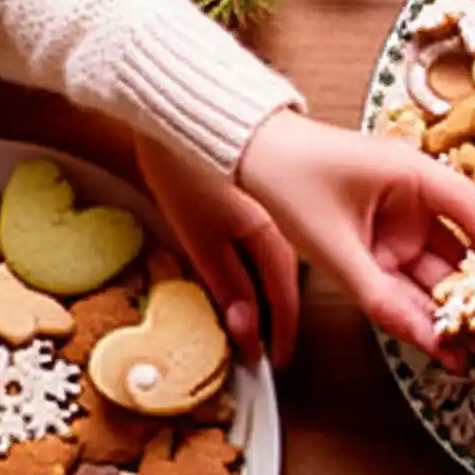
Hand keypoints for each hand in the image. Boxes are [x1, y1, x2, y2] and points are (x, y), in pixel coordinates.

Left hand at [136, 134, 300, 367]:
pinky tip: (259, 281)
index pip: (286, 300)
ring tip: (263, 324)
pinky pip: (279, 246)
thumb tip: (245, 332)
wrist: (183, 110)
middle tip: (270, 352)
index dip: (282, 337)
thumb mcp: (201, 236)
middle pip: (290, 284)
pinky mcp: (267, 199)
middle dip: (282, 321)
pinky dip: (271, 272)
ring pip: (286, 266)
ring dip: (276, 298)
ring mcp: (279, 212)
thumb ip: (228, 286)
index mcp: (275, 236)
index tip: (273, 364)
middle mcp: (287, 226)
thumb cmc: (186, 167)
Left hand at [238, 110, 474, 364]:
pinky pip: (407, 283)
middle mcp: (415, 203)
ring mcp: (400, 228)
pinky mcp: (382, 249)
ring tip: (469, 350)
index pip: (470, 208)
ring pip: (434, 273)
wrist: (253, 160)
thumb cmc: (293, 177)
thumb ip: (377, 291)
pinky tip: (438, 341)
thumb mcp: (335, 240)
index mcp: (414, 175)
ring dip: (448, 310)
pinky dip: (420, 311)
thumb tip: (419, 331)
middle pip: (458, 251)